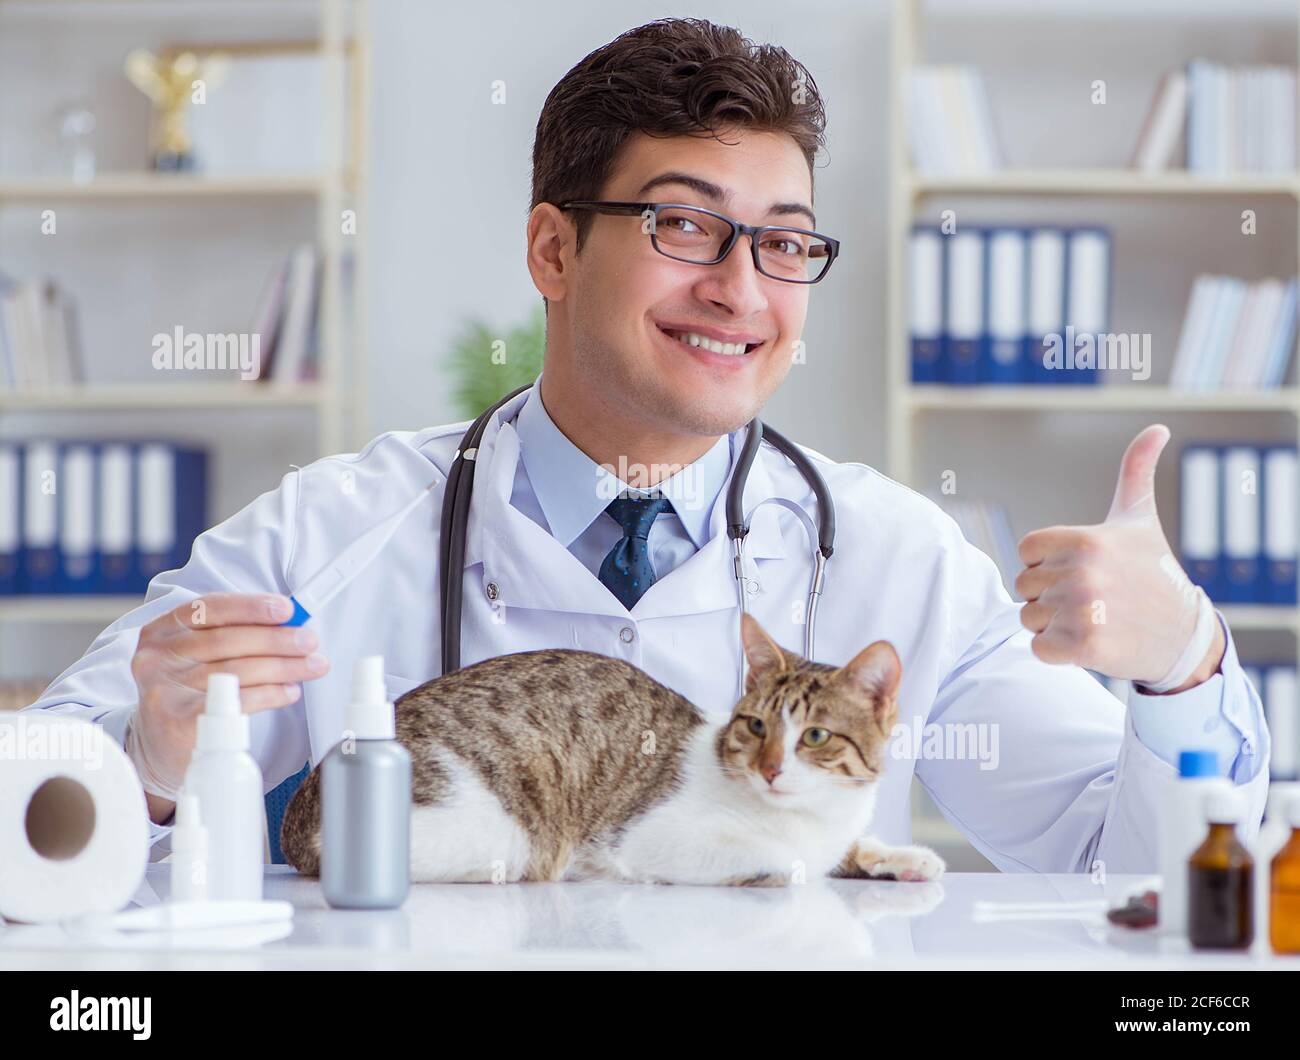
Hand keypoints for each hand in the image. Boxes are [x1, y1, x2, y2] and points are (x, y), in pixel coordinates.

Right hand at [128, 592, 329, 817]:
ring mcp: (165, 692)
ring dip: (284, 666)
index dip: (250, 606)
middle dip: (277, 639)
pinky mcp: (181, 724)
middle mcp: (157, 659)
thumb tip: (290, 623)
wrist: (160, 748)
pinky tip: (290, 691)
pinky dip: (271, 694)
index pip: (208, 609)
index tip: (287, 609)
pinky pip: (237, 702)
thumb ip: (235, 634)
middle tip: (310, 640)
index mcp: (161, 631)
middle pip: (227, 640)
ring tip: (314, 665)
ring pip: (237, 671)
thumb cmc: (190, 692)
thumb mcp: (197, 655)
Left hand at [1014, 424, 1223, 687]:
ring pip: (1028, 618)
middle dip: (1049, 595)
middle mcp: (1082, 573)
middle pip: (1025, 586)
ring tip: (1092, 619)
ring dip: (1052, 624)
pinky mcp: (1084, 646)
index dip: (1045, 562)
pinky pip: (1038, 649)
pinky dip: (1057, 652)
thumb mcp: (1139, 520)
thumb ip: (1135, 472)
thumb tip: (1157, 428)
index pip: (1026, 551)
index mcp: (1085, 540)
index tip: (1079, 568)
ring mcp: (1082, 611)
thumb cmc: (1153, 573)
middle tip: (1091, 598)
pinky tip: (1089, 642)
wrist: (1184, 636)